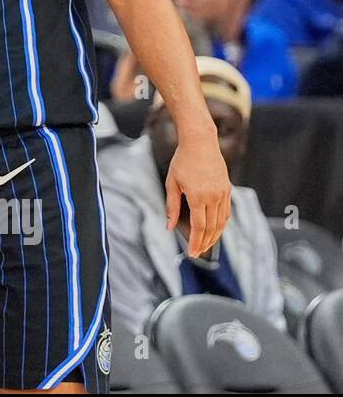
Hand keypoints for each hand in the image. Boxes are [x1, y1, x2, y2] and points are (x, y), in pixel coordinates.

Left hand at [165, 132, 231, 257]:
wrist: (200, 143)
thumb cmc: (182, 161)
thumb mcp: (172, 183)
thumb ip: (171, 206)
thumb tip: (169, 226)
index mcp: (198, 196)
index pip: (198, 226)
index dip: (195, 241)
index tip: (192, 252)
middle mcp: (213, 197)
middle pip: (211, 228)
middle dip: (204, 243)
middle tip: (197, 254)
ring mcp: (223, 193)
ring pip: (221, 222)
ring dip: (214, 236)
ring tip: (206, 246)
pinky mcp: (227, 190)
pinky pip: (226, 212)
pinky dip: (221, 224)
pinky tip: (216, 230)